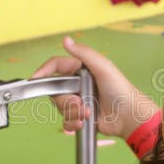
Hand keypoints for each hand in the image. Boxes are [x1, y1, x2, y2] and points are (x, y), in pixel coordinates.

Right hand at [32, 37, 158, 138]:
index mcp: (81, 70)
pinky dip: (73, 123)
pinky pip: (66, 121)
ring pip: (61, 108)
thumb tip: (66, 40)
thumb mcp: (103, 67)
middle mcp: (78, 85)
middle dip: (66, 101)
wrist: (129, 116)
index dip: (43, 72)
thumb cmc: (120, 90)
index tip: (34, 80)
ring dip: (72, 113)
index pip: (55, 67)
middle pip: (56, 92)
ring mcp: (79, 101)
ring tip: (88, 113)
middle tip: (80, 103)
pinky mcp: (80, 116)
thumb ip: (83, 53)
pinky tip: (84, 122)